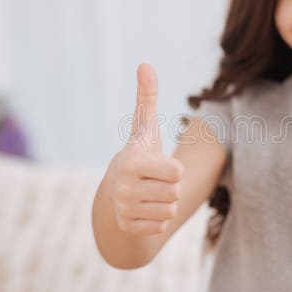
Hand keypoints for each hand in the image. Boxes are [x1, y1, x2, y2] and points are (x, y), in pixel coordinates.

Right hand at [110, 63, 183, 235]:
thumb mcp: (144, 128)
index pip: (175, 172)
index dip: (173, 169)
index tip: (158, 165)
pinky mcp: (128, 226)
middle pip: (175, 191)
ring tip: (149, 193)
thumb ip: (147, 98)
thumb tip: (145, 64)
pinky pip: (162, 225)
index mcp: (131, 162)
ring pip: (170, 210)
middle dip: (170, 186)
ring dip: (165, 203)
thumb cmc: (139, 154)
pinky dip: (158, 219)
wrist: (115, 192)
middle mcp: (124, 187)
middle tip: (153, 181)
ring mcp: (124, 209)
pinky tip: (144, 209)